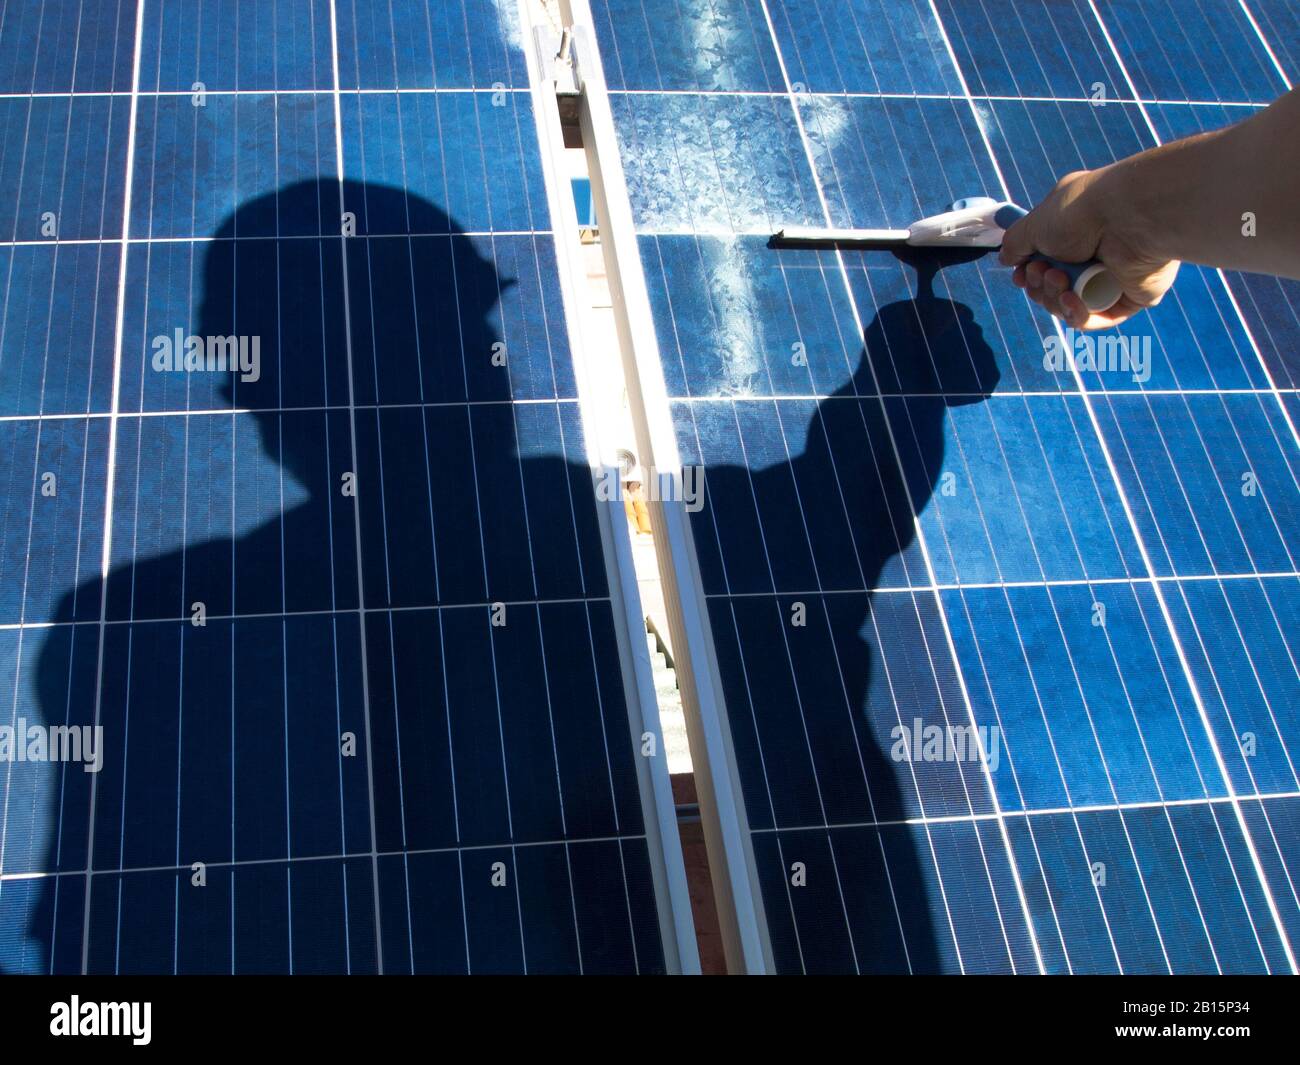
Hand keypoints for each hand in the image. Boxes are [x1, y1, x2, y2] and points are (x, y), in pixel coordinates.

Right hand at [998, 169, 1180, 330]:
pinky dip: (1079, 314)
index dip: (1028, 275)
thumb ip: (1015, 243)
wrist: (1128, 217)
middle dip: (1040, 286)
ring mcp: (1113, 276)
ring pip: (1071, 305)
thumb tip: (1006, 260)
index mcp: (1075, 231)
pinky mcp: (1131, 297)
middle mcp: (1095, 252)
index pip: (1046, 263)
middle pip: (1053, 288)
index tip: (1020, 273)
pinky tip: (1074, 299)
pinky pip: (1097, 319)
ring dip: (1055, 298)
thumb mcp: (1034, 224)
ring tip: (1059, 279)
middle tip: (1044, 271)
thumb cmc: (1082, 213)